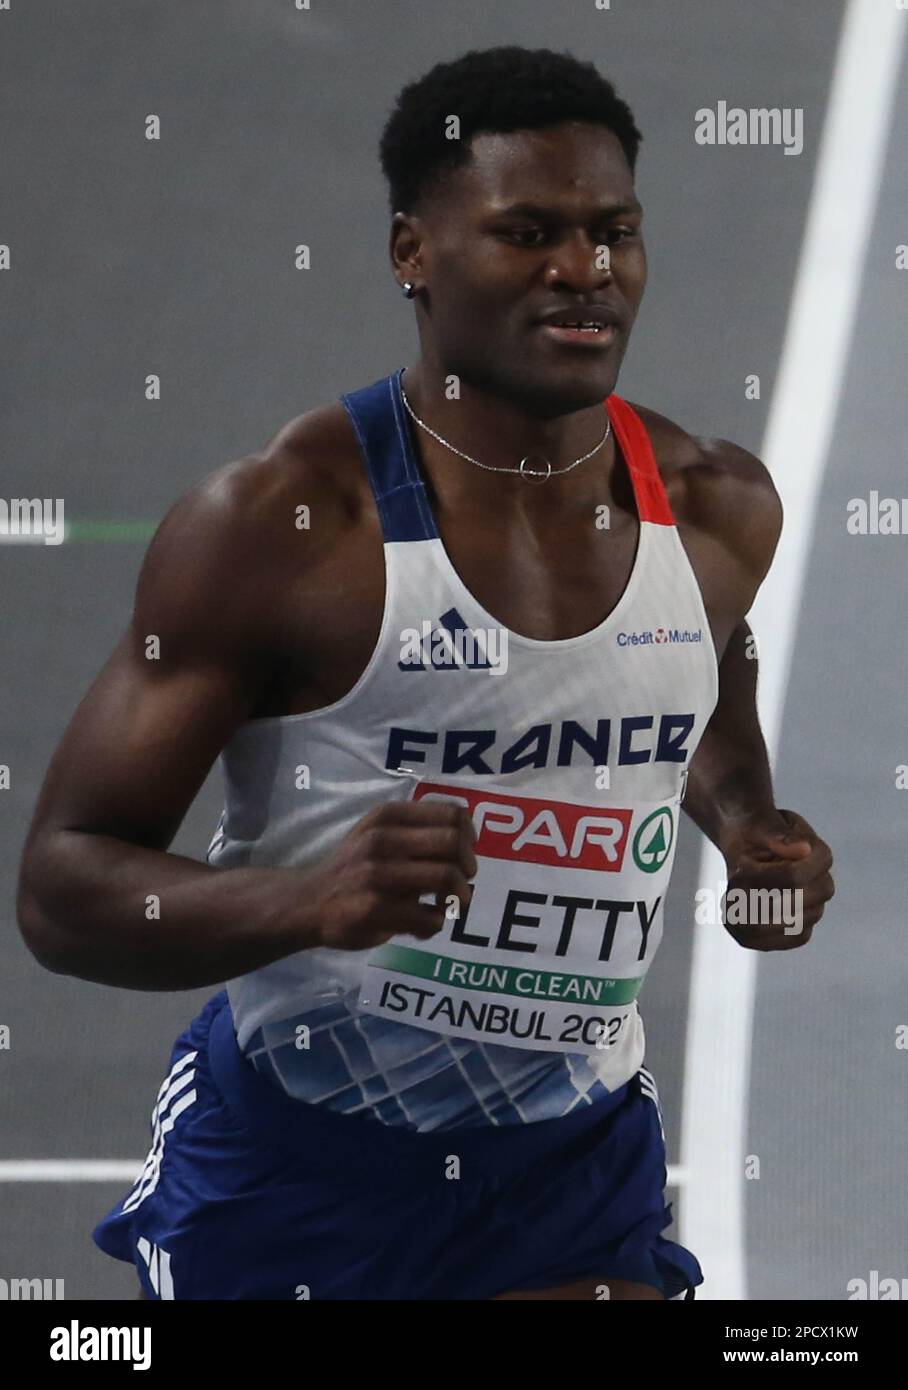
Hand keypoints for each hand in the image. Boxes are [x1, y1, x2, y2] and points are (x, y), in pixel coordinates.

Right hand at [302, 800, 476, 950]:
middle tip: (462, 882)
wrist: (308, 902)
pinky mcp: (375, 910)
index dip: (470, 836)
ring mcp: (378, 875)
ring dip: (459, 897)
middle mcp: (382, 839)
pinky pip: (430, 917)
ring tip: (447, 906)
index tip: (465, 853)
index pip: (452, 814)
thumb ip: (415, 828)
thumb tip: (469, 837)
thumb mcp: (377, 832)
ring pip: (447, 878)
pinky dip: (435, 924)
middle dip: (468, 867)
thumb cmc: (353, 866)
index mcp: (387, 816)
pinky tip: (422, 925)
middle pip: (454, 843)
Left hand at [718, 807, 833, 950]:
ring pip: (783, 929)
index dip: (758, 878)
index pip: (794, 878)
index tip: (737, 867)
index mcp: (819, 855)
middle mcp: (822, 886)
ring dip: (749, 918)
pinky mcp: (796, 930)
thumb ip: (775, 833)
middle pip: (790, 908)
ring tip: (728, 900)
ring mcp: (812, 910)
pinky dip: (749, 936)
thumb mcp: (758, 822)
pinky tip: (731, 919)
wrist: (749, 842)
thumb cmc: (755, 829)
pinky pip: (778, 944)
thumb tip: (801, 849)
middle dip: (752, 898)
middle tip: (731, 883)